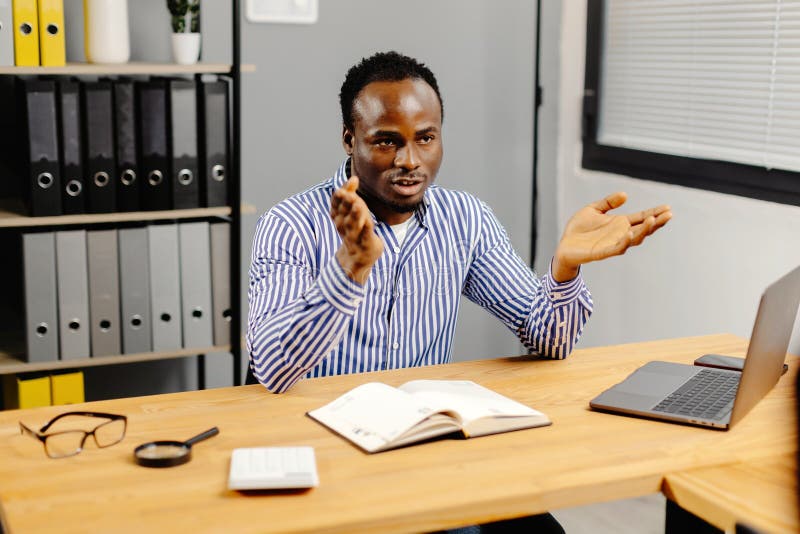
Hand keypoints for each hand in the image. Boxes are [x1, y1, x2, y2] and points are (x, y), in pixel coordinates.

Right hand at [331, 176, 383, 283]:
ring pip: (352, 225)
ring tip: (358, 204)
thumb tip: (354, 178)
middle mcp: (344, 227)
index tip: (353, 180)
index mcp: (339, 218)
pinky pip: (365, 236)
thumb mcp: (352, 213)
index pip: (337, 203)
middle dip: (347, 202)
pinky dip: (365, 229)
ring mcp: (355, 236)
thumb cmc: (355, 232)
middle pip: (343, 212)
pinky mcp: (366, 244)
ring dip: (354, 215)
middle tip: (350, 192)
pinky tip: (367, 222)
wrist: (356, 260)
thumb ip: (351, 197)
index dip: (342, 192)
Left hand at [552, 192, 671, 281]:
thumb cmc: (578, 229)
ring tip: (653, 220)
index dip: (655, 213)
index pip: (642, 218)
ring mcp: (613, 244)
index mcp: (620, 224)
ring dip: (644, 230)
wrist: (564, 246)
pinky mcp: (603, 252)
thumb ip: (608, 202)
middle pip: (643, 229)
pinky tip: (631, 233)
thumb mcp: (593, 209)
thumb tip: (625, 194)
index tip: (668, 208)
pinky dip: (625, 242)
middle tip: (668, 214)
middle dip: (656, 222)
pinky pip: (617, 248)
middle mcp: (620, 234)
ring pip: (634, 239)